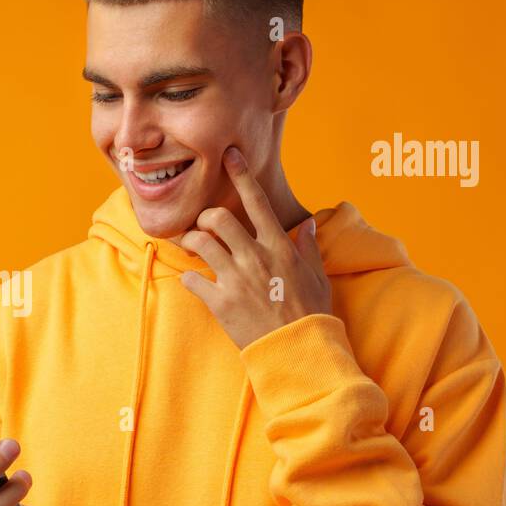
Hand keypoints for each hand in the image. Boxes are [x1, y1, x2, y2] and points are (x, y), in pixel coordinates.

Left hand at [177, 146, 331, 349]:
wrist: (299, 350)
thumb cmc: (310, 312)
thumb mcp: (316, 276)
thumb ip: (308, 246)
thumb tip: (309, 222)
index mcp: (279, 246)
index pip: (257, 201)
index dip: (241, 174)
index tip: (229, 154)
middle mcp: (255, 257)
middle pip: (218, 217)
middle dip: (205, 217)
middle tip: (203, 226)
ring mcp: (236, 279)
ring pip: (199, 243)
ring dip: (190, 242)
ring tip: (192, 248)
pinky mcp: (220, 302)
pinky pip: (191, 280)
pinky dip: (189, 279)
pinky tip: (194, 282)